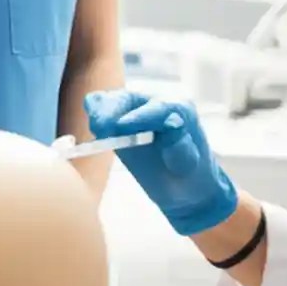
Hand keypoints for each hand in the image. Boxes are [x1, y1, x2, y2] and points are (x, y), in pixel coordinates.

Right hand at [85, 90, 237, 235]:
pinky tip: (94, 125)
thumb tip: (171, 124)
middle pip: (130, 98)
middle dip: (113, 110)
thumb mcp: (190, 166)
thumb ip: (180, 146)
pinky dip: (95, 111)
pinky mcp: (119, 119)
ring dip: (101, 112)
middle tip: (101, 130)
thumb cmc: (192, 178)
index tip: (121, 126)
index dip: (140, 117)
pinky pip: (103, 106)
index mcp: (180, 111)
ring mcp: (137, 109)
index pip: (159, 108)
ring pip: (113, 99)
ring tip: (97, 130)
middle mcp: (157, 104)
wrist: (185, 188)